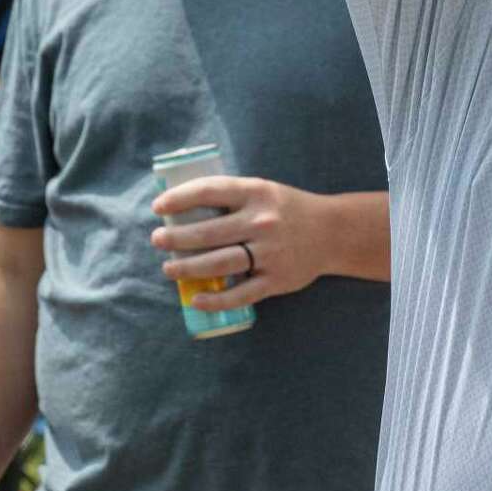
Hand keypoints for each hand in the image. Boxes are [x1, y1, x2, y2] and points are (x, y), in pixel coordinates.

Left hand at [150, 175, 331, 308]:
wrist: (334, 232)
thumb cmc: (289, 210)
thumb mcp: (265, 191)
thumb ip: (232, 197)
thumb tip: (182, 206)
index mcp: (258, 193)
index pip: (210, 191)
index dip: (179, 198)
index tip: (158, 207)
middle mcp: (262, 222)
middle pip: (208, 232)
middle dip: (175, 238)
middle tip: (157, 240)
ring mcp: (270, 252)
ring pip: (218, 264)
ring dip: (186, 268)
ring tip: (169, 268)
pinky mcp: (276, 279)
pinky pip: (240, 294)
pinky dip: (215, 299)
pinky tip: (195, 299)